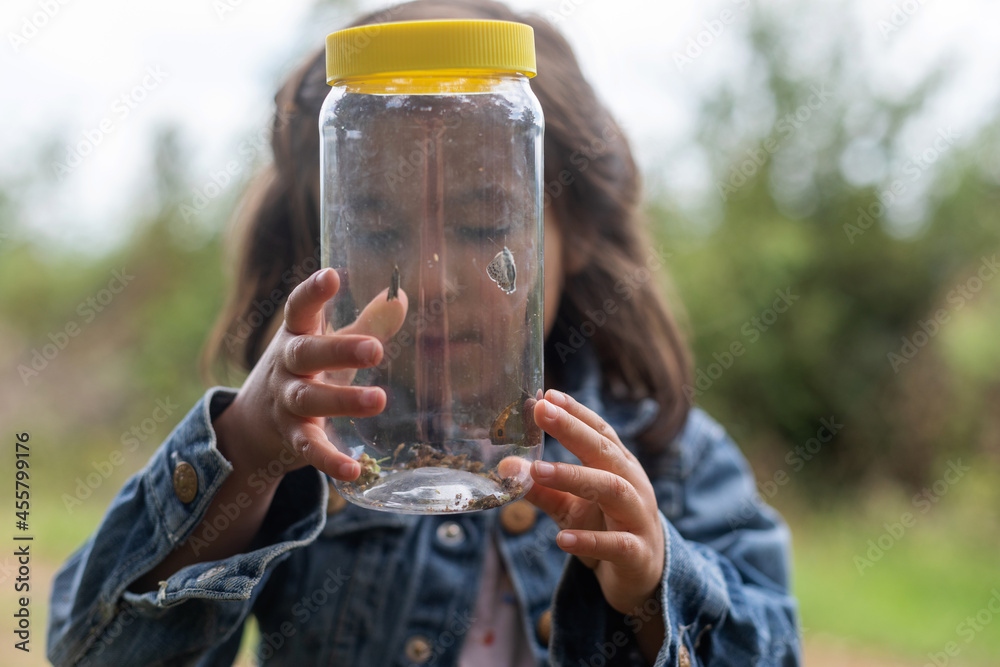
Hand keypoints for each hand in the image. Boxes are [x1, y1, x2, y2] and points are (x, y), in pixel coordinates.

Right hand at [214, 268, 406, 483]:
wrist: (252, 426)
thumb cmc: (304, 372)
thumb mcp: (327, 346)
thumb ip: (365, 324)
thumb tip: (400, 297)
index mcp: (295, 335)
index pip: (298, 308)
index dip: (312, 292)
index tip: (331, 276)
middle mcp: (286, 366)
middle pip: (306, 354)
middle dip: (339, 351)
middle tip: (375, 349)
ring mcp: (285, 403)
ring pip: (309, 399)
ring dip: (343, 401)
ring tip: (379, 400)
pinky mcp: (291, 438)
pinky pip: (309, 449)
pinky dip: (329, 461)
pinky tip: (352, 469)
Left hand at [524, 389, 664, 615]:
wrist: (643, 576)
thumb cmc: (605, 528)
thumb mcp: (569, 505)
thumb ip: (541, 487)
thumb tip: (505, 466)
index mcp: (619, 466)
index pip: (600, 432)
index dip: (576, 413)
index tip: (547, 395)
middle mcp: (633, 485)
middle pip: (605, 451)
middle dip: (573, 430)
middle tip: (542, 411)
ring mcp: (638, 517)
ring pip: (612, 490)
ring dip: (575, 478)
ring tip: (539, 471)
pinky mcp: (637, 553)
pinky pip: (616, 544)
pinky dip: (589, 541)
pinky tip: (561, 539)